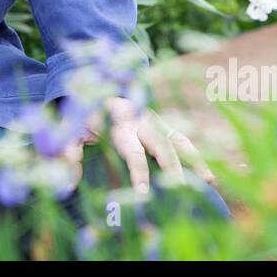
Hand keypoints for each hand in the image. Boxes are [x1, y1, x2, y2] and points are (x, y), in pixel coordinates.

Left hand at [55, 96, 214, 195]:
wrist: (98, 81)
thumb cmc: (84, 112)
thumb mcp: (70, 127)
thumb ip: (69, 151)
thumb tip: (68, 182)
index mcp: (119, 123)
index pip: (133, 152)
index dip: (139, 173)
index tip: (145, 195)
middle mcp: (142, 121)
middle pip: (162, 146)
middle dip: (173, 168)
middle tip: (181, 190)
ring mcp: (156, 121)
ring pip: (178, 140)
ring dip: (194, 160)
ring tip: (209, 181)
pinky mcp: (163, 123)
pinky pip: (183, 139)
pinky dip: (196, 156)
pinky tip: (209, 175)